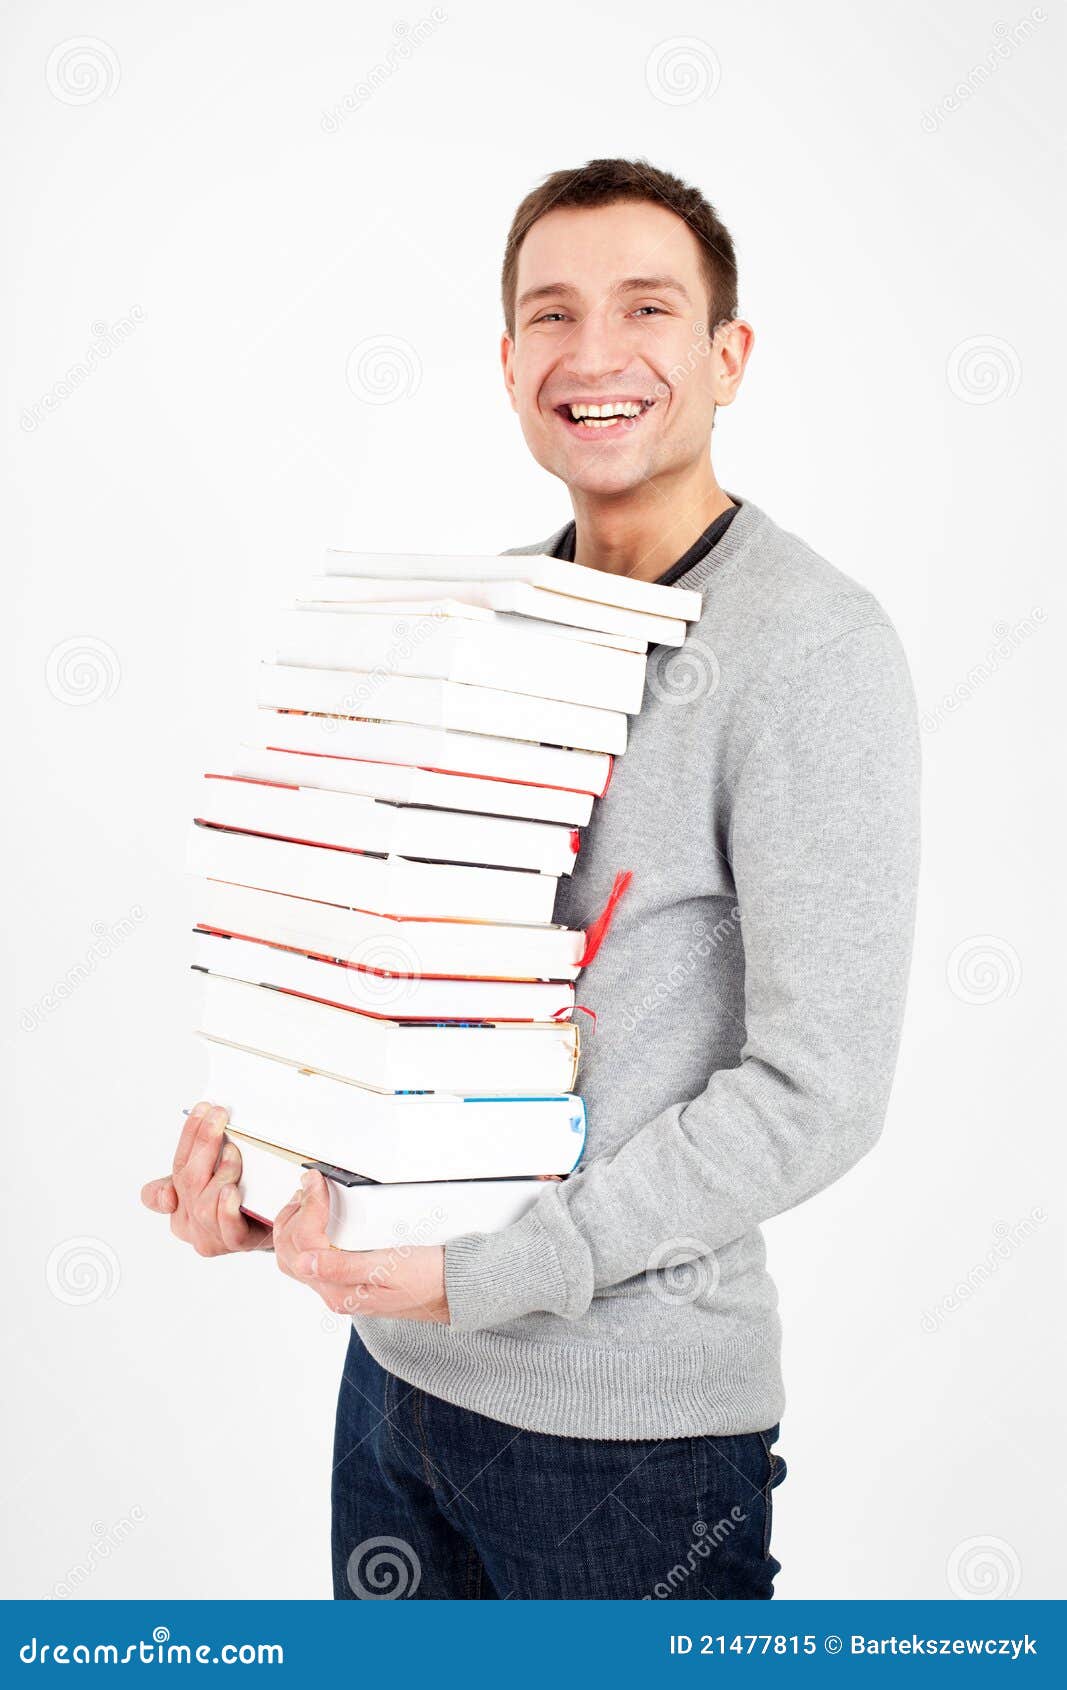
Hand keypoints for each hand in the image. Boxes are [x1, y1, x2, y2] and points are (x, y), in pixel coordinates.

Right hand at [140, 1101, 272, 1256]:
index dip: (187, 1137)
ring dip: (220, 1174)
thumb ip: (195, 1162)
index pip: (175, 1166)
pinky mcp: (235, 1242)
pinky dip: (227, 1208)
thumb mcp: (214, 1175)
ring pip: (204, 1205)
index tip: (203, 1108)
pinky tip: (233, 1190)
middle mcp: (187, 1221)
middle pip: (188, 1179)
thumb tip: (193, 1140)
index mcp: (176, 1202)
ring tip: (233, 1153)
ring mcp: (209, 1235)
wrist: (271, 1223)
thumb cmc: (241, 1196)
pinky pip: (228, 1228)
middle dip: (204, 1142)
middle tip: (219, 1116)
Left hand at [272, 1169, 448, 1322]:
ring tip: (307, 1198)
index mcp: (340, 1291)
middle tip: (308, 1186)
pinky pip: (310, 1258)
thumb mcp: (390, 1268)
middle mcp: (334, 1292)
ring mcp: (337, 1287)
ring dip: (293, 1224)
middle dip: (293, 1214)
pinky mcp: (345, 1280)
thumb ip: (345, 1268)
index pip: (305, 1244)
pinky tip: (317, 1218)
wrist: (452, 1292)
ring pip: (295, 1257)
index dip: (308, 1206)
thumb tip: (306, 1262)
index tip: (317, 1181)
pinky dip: (304, 1233)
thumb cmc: (429, 1280)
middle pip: (289, 1253)